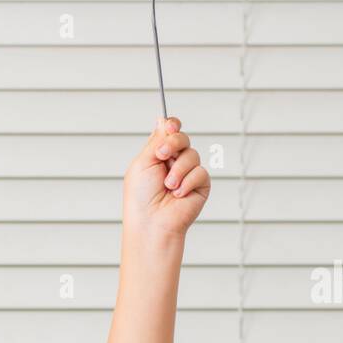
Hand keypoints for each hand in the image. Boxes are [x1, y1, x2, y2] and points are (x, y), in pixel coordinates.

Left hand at [123, 115, 210, 241]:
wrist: (152, 222)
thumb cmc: (141, 197)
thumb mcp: (143, 161)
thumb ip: (156, 140)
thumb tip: (163, 120)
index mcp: (157, 155)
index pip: (169, 132)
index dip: (171, 126)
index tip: (169, 127)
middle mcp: (173, 163)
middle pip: (182, 138)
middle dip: (174, 143)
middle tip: (163, 155)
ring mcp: (187, 173)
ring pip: (192, 154)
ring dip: (178, 170)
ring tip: (168, 186)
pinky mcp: (200, 185)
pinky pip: (201, 172)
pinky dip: (188, 182)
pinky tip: (178, 195)